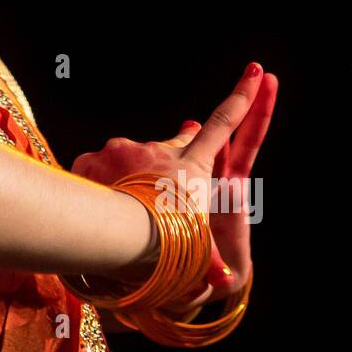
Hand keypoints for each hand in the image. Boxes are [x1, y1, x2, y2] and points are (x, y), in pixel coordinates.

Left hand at [70, 62, 278, 310]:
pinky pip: (100, 166)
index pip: (224, 127)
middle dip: (181, 147)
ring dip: (134, 174)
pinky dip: (102, 180)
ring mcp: (126, 151)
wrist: (112, 237)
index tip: (256, 69)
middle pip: (177, 142)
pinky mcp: (96, 157)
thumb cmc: (162, 252)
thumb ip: (212, 266)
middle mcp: (161, 151)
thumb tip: (228, 282)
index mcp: (193, 168)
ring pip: (134, 157)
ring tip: (127, 207)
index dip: (242, 98)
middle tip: (178, 170)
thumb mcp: (195, 258)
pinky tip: (100, 203)